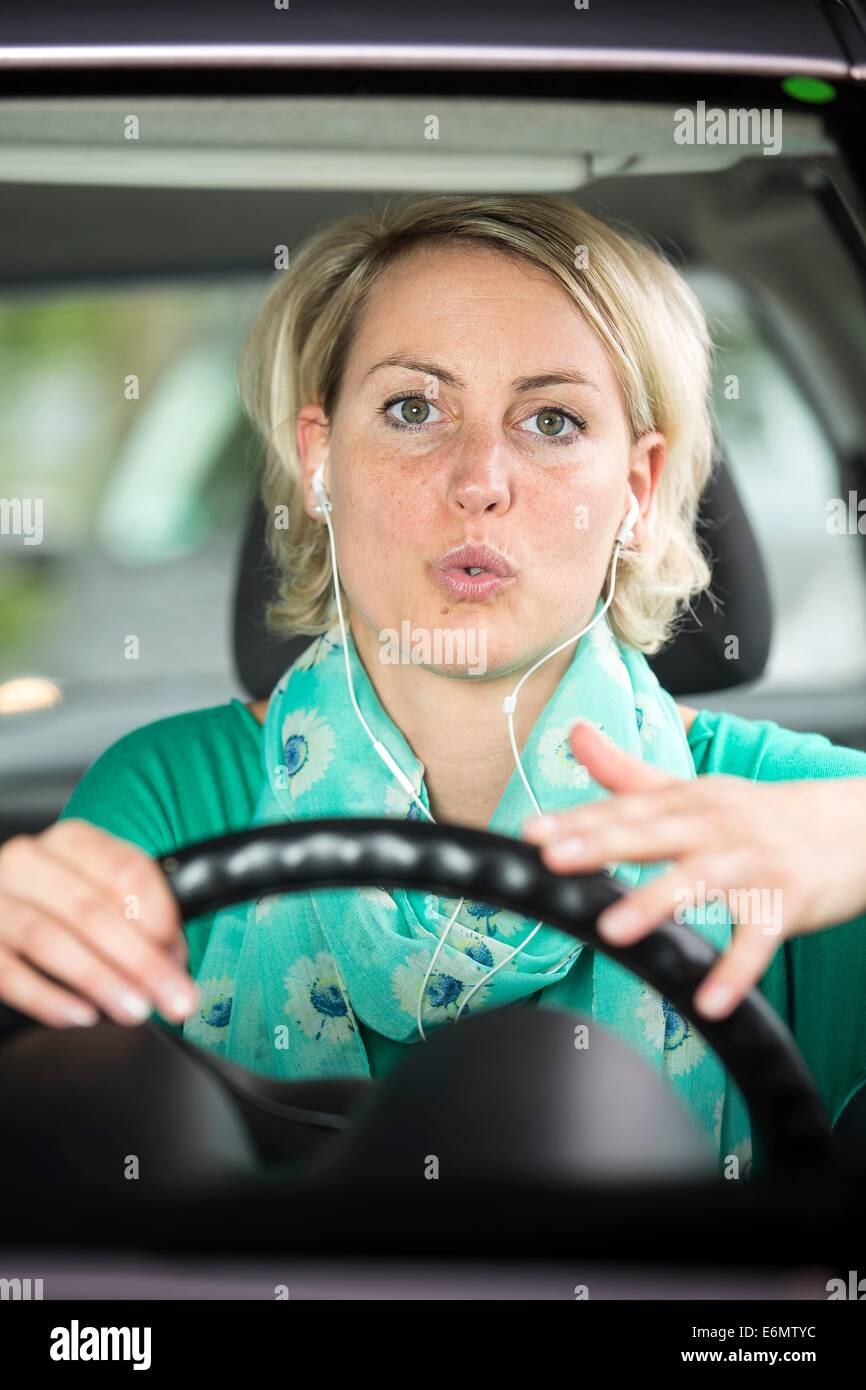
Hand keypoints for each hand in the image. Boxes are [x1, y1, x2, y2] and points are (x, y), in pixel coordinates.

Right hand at [0, 819, 197, 1027]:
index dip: (158, 915)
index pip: (124, 871)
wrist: (9, 906)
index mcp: (73, 841)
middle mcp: (29, 862)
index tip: (178, 954)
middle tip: (174, 999)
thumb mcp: (103, 891)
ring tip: (135, 1009)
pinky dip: (48, 997)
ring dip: (98, 980)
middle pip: (91, 911)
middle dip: (140, 961)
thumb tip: (171, 960)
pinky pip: (8, 973)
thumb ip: (141, 915)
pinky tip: (81, 1015)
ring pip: (49, 940)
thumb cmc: (66, 903)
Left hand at [523, 721, 865, 1020]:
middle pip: (654, 834)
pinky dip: (735, 970)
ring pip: (701, 881)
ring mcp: (753, 863)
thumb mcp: (695, 789)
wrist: (854, 828)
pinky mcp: (788, 902)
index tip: (532, 833)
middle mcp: (717, 826)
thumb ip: (629, 772)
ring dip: (657, 903)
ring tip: (614, 931)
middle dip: (602, 846)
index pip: (625, 809)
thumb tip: (574, 733)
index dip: (578, 820)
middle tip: (556, 861)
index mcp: (689, 801)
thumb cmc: (762, 815)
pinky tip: (709, 999)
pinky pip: (758, 940)